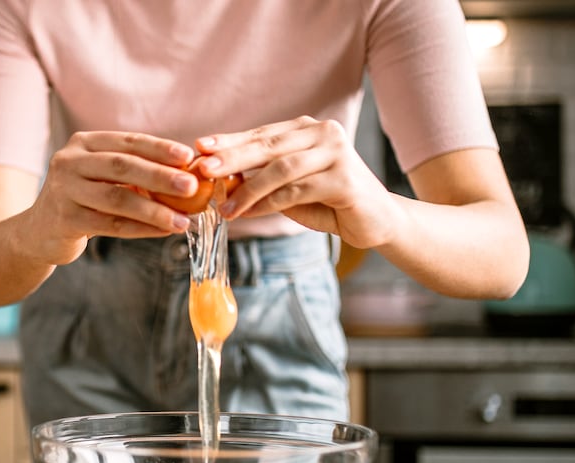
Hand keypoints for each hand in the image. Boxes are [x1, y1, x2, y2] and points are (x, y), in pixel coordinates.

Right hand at [21, 131, 199, 264]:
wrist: (39, 231)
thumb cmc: (82, 199)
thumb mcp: (101, 176)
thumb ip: (133, 172)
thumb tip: (186, 174)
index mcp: (83, 143)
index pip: (127, 142)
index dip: (159, 148)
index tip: (188, 157)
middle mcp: (69, 162)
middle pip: (122, 167)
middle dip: (160, 177)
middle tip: (191, 187)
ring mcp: (64, 191)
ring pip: (117, 199)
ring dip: (154, 210)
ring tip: (182, 220)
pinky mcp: (65, 220)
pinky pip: (110, 225)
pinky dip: (140, 229)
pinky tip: (162, 231)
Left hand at [194, 116, 399, 248]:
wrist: (375, 221)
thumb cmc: (327, 202)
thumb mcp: (288, 187)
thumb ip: (260, 178)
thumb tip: (217, 179)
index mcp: (308, 129)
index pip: (262, 134)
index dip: (230, 141)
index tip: (199, 148)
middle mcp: (324, 133)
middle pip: (268, 145)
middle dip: (232, 158)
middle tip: (203, 169)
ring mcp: (337, 153)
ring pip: (281, 169)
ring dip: (247, 189)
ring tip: (223, 207)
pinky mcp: (344, 179)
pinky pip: (296, 191)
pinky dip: (267, 203)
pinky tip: (247, 212)